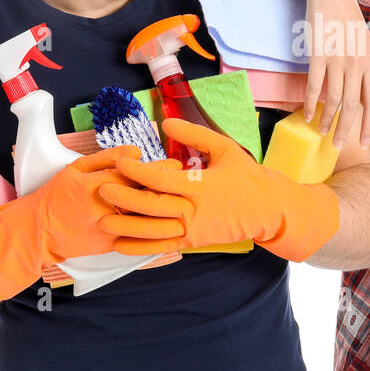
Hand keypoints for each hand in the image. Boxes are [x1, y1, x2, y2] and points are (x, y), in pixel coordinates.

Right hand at [0, 144, 185, 299]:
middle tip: (188, 182)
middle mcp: (103, 207)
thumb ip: (105, 158)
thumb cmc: (57, 195)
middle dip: (169, 189)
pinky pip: (138, 240)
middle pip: (143, 197)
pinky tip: (173, 229)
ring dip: (168, 213)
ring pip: (144, 220)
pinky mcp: (109, 246)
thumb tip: (135, 152)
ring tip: (186, 204)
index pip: (133, 174)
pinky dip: (157, 236)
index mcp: (95, 184)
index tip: (176, 163)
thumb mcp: (74, 168)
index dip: (158, 169)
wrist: (39, 231)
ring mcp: (107, 229)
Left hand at [97, 117, 340, 261]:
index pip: (160, 178)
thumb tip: (166, 123)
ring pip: (153, 230)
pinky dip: (140, 247)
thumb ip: (195, 135)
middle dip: (124, 198)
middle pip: (151, 205)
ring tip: (102, 219)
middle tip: (101, 189)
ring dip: (125, 226)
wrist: (267, 209)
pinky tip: (120, 244)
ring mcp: (193, 230)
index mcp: (201, 186)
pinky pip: (162, 246)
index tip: (120, 162)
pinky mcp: (193, 242)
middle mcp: (194, 211)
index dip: (137, 171)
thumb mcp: (225, 148)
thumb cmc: (246, 177)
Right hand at [302, 0, 369, 148]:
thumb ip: (364, 70)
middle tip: (338, 145)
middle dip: (346, 130)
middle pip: (352, 106)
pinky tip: (308, 116)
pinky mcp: (318, 56)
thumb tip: (360, 97)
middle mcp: (356, 64)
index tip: (362, 142)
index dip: (368, 125)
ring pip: (332, 101)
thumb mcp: (364, 45)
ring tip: (322, 132)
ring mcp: (337, 61)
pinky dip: (310, 104)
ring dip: (327, 120)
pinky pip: (314, 87)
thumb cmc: (347, 21)